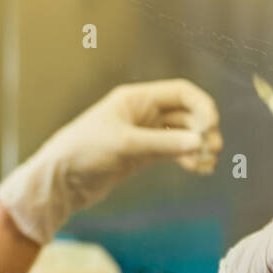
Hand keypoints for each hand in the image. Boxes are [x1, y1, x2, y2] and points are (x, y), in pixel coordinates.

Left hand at [0, 80, 221, 245]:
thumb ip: (163, 144)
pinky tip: (198, 169)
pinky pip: (172, 152)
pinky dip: (186, 158)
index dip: (202, 105)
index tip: (212, 125)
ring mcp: (143, 134)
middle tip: (212, 148)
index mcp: (136, 99)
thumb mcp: (125, 145)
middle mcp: (142, 113)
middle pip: (186, 113)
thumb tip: (199, 142)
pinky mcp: (141, 155)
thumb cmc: (84, 151)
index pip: (181, 92)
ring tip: (208, 163)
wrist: (60, 180)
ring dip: (197, 146)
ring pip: (181, 135)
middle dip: (203, 129)